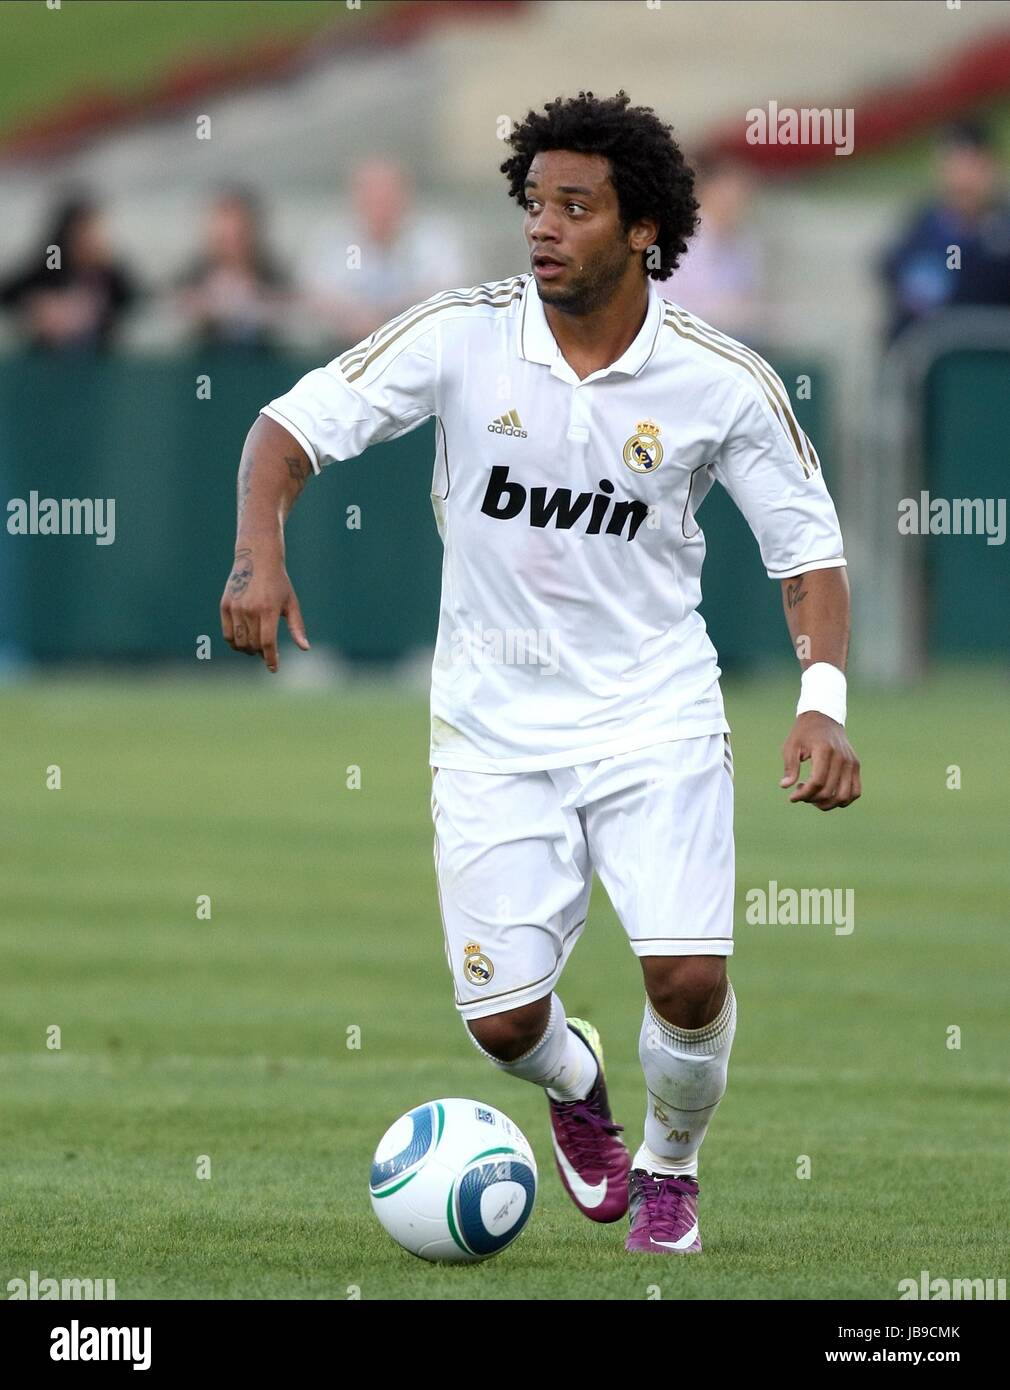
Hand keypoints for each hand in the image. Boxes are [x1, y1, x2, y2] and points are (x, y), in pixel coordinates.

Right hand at [219, 547, 309, 672]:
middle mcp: (250, 610)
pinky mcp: (225, 606)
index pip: (267, 643)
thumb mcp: (291, 603)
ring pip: (239, 642)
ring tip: (256, 648)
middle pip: (253, 644)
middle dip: (261, 653)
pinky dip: (235, 643)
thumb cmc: (279, 583)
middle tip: (267, 653)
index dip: (271, 659)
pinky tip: (243, 642)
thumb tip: (305, 648)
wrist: (256, 558)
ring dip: (248, 650)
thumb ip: (296, 627)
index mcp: (268, 610)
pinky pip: (228, 634)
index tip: (273, 669)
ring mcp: (236, 608)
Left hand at [780, 711, 860, 810]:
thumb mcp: (791, 746)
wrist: (824, 717)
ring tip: (813, 797)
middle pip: (828, 791)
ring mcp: (851, 763)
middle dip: (811, 799)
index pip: (817, 782)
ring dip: (827, 804)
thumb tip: (785, 786)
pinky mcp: (856, 766)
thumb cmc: (804, 732)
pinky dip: (842, 800)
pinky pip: (855, 792)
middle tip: (800, 792)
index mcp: (825, 751)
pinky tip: (827, 796)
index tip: (791, 797)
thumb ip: (790, 767)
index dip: (803, 795)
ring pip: (844, 796)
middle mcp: (842, 758)